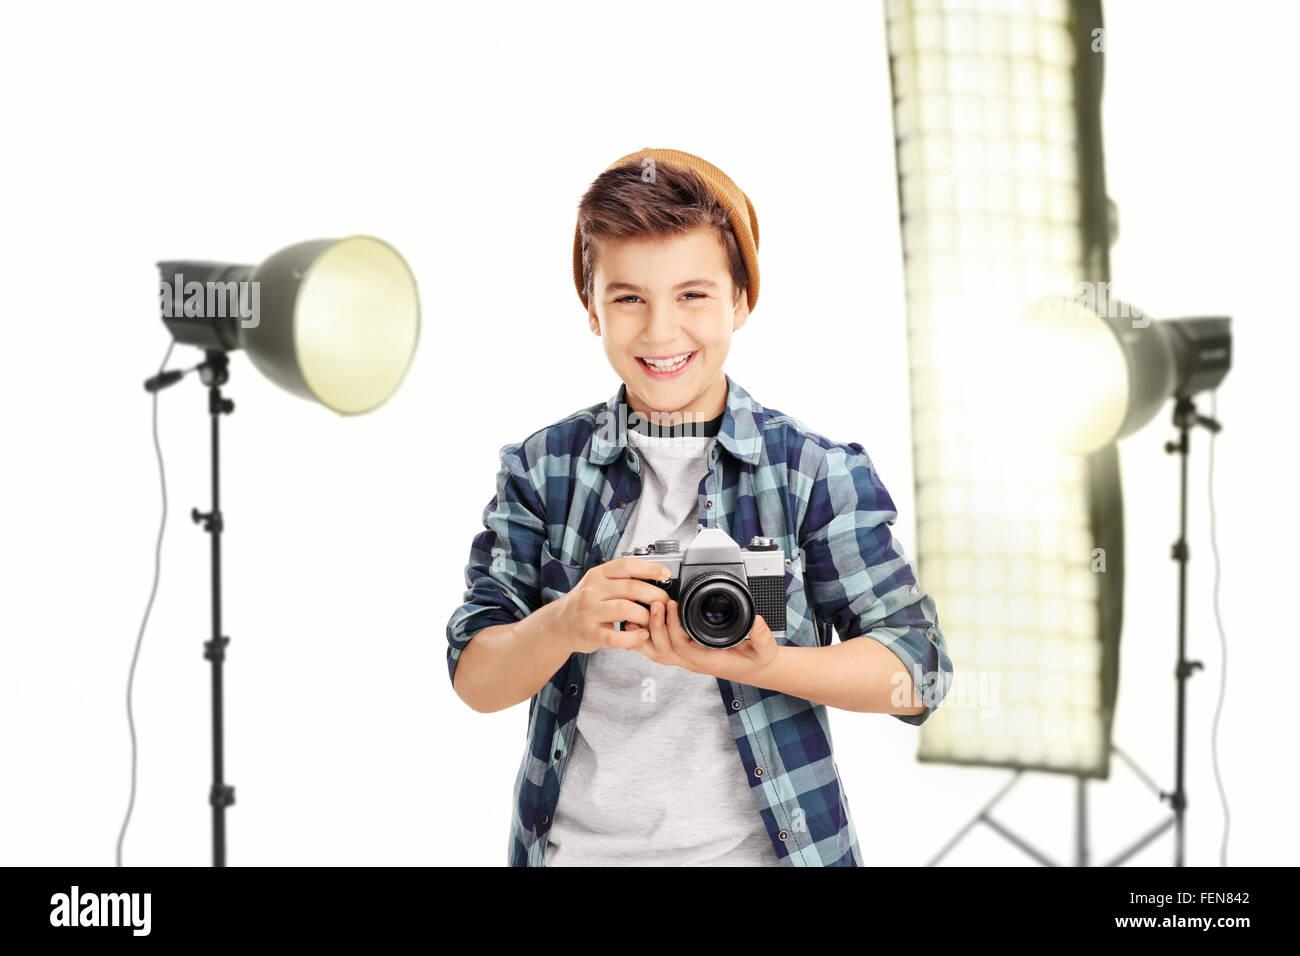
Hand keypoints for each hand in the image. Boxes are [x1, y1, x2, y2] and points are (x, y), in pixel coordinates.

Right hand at [554, 556, 672, 653]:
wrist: (559, 625)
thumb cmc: (584, 604)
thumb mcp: (598, 584)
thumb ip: (620, 580)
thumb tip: (654, 576)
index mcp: (597, 576)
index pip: (626, 566)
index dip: (649, 568)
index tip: (665, 573)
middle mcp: (592, 591)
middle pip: (631, 588)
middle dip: (654, 594)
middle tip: (665, 602)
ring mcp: (590, 612)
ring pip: (626, 609)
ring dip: (646, 616)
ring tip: (653, 620)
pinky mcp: (590, 633)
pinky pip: (616, 636)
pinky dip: (633, 637)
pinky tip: (642, 635)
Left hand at [635, 598, 779, 685]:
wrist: (756, 669)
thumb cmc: (756, 660)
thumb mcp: (765, 648)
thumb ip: (762, 636)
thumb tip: (756, 621)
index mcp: (709, 660)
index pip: (683, 647)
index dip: (673, 627)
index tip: (672, 605)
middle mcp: (694, 661)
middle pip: (663, 650)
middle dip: (656, 626)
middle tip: (656, 602)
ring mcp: (687, 659)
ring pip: (657, 653)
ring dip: (647, 633)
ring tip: (644, 611)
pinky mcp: (685, 654)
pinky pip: (659, 651)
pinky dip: (647, 639)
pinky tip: (640, 625)